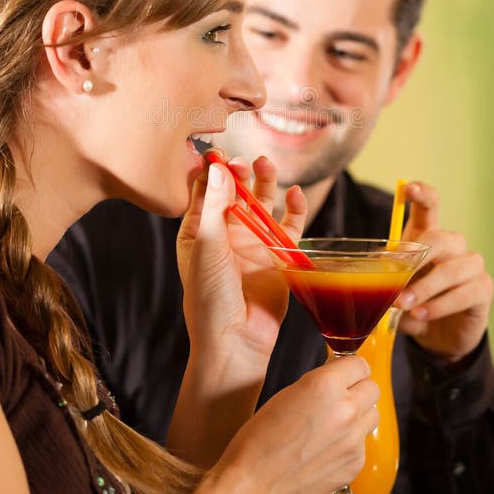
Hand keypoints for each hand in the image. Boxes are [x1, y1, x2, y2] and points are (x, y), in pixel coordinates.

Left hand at [176, 155, 306, 377]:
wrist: (236, 340)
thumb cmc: (209, 297)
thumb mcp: (207, 247)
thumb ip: (215, 206)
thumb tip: (218, 168)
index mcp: (198, 231)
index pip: (205, 190)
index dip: (213, 170)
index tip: (219, 154)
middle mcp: (226, 233)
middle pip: (236, 192)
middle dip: (240, 173)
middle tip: (244, 163)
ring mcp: (253, 243)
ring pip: (263, 204)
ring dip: (265, 184)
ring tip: (267, 165)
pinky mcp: (278, 256)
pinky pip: (289, 226)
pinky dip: (294, 209)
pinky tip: (296, 194)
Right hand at [213, 356, 379, 493]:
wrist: (254, 488)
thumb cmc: (259, 440)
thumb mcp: (286, 395)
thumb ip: (318, 384)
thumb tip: (336, 378)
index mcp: (325, 385)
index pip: (360, 364)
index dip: (349, 369)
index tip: (342, 374)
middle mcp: (345, 409)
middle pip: (372, 388)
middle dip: (357, 389)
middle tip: (339, 398)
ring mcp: (353, 439)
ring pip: (372, 415)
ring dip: (359, 415)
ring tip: (334, 424)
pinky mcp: (355, 464)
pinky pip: (363, 443)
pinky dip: (351, 442)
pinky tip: (327, 449)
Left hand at [395, 181, 493, 361]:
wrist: (438, 335)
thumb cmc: (414, 301)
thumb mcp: (394, 288)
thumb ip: (385, 279)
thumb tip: (370, 276)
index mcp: (428, 236)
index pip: (430, 206)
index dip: (421, 194)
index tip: (408, 188)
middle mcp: (453, 245)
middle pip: (442, 238)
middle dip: (418, 256)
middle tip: (397, 273)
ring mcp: (471, 266)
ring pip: (452, 270)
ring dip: (425, 288)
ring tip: (404, 304)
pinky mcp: (483, 289)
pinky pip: (464, 293)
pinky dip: (439, 305)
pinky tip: (422, 314)